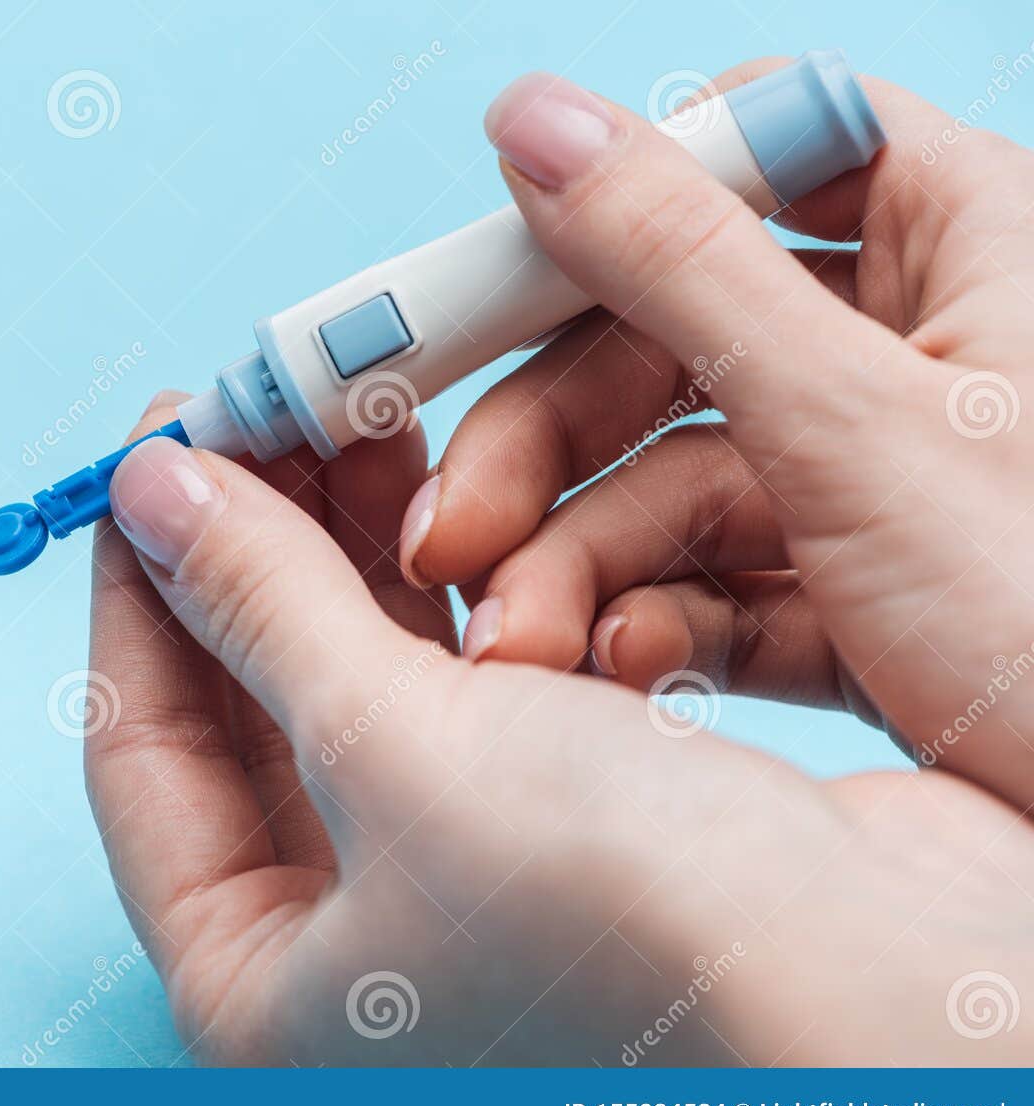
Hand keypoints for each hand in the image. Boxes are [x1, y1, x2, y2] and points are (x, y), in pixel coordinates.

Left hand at [85, 403, 1032, 1065]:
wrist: (903, 1008)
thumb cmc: (633, 935)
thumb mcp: (399, 752)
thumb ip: (263, 609)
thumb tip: (153, 493)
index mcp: (254, 990)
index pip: (138, 749)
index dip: (137, 586)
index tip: (151, 452)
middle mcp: (344, 956)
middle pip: (251, 706)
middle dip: (253, 549)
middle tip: (258, 409)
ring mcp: (452, 896)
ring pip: (361, 685)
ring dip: (354, 553)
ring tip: (354, 418)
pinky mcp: (557, 834)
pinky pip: (464, 690)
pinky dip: (457, 597)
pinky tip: (457, 503)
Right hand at [403, 61, 1033, 807]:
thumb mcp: (861, 428)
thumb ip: (681, 270)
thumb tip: (534, 123)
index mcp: (966, 238)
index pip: (748, 153)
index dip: (603, 215)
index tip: (477, 298)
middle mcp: (924, 344)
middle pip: (667, 343)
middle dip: (547, 457)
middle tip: (451, 536)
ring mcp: (890, 480)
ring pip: (678, 483)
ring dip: (582, 568)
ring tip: (522, 649)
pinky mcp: (869, 593)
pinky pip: (728, 584)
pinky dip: (660, 628)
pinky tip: (620, 670)